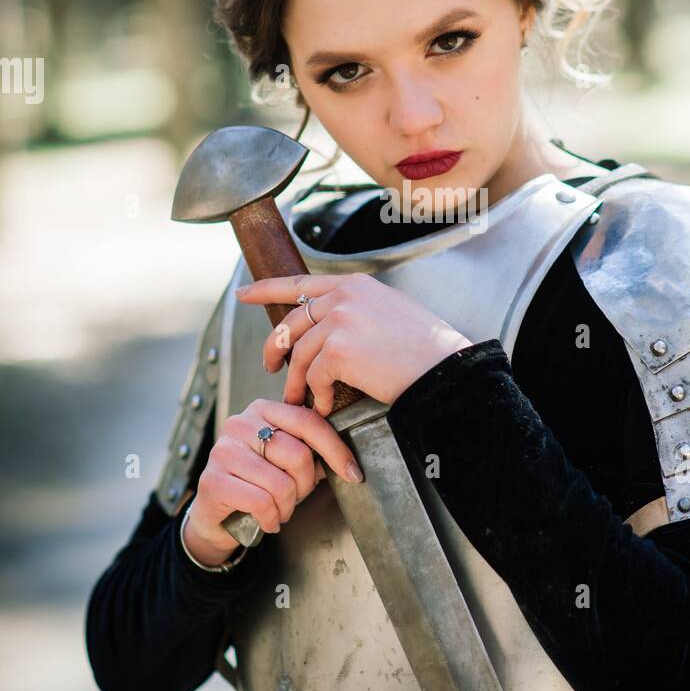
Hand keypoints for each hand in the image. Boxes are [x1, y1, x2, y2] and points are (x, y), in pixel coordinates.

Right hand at [184, 397, 364, 565]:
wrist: (217, 516)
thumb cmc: (257, 484)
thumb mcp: (287, 463)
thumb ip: (311, 454)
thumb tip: (345, 461)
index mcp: (263, 411)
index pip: (308, 421)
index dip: (335, 449)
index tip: (352, 472)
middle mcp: (240, 424)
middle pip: (298, 454)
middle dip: (305, 485)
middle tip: (296, 497)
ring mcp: (223, 450)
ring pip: (280, 483)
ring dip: (287, 506)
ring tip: (279, 510)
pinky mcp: (213, 480)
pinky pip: (261, 502)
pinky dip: (271, 518)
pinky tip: (267, 520)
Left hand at [235, 271, 472, 414]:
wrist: (445, 369)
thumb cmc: (425, 351)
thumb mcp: (390, 314)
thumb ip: (357, 313)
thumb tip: (329, 328)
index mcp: (355, 285)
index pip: (300, 283)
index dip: (267, 288)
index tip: (244, 293)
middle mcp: (344, 296)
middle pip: (290, 324)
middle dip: (274, 349)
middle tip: (273, 369)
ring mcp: (340, 320)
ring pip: (299, 355)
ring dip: (297, 383)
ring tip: (301, 401)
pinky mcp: (339, 349)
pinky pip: (313, 376)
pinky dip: (315, 396)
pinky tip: (324, 408)